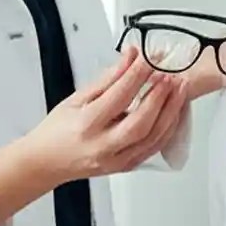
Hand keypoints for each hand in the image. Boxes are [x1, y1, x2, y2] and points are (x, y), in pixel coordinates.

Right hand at [21, 46, 188, 183]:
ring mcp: (116, 160)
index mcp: (86, 125)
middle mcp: (102, 146)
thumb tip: (129, 57)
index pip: (118, 96)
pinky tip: (174, 111)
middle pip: (140, 122)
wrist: (46, 162)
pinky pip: (153, 148)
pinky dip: (167, 128)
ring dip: (170, 111)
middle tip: (170, 74)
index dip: (137, 74)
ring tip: (179, 89)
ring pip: (152, 138)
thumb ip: (107, 78)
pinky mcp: (126, 167)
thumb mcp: (76, 98)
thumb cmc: (56, 131)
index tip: (149, 58)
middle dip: (159, 96)